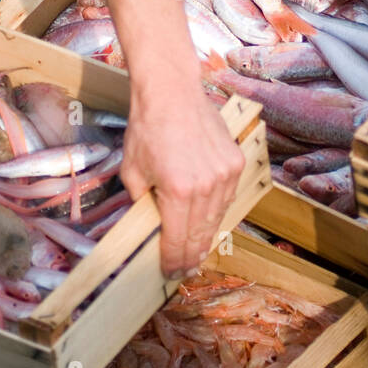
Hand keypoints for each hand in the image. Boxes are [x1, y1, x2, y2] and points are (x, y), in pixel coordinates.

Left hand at [120, 74, 244, 278]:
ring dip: (206, 236)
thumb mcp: (132, 172)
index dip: (173, 261)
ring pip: (217, 218)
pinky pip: (227, 197)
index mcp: (177, 191)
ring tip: (197, 251)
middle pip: (201, 234)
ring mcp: (225, 174)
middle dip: (191, 256)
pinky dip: (217, 211)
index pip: (177, 240)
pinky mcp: (235, 162)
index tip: (170, 273)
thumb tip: (149, 225)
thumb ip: (142, 203)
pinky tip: (208, 220)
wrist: (172, 94)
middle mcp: (206, 186)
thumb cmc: (147, 129)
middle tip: (185, 270)